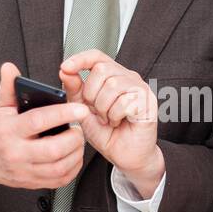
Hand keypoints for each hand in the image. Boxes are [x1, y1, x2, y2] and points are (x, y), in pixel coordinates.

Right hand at [0, 62, 90, 192]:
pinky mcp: (32, 183)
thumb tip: (9, 67)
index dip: (63, 114)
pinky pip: (60, 179)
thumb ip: (8, 87)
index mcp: (9, 130)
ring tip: (77, 140)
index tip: (80, 108)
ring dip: (76, 153)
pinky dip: (73, 168)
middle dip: (73, 137)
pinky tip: (73, 155)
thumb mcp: (0, 106)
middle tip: (79, 127)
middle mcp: (16, 153)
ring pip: (59, 167)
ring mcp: (24, 171)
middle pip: (53, 149)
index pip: (38, 121)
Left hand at [58, 50, 163, 197]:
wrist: (125, 156)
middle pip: (101, 70)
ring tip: (107, 119)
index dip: (80, 59)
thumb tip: (65, 70)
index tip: (65, 67)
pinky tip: (118, 122)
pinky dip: (115, 116)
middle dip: (91, 94)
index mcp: (113, 76)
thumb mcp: (83, 110)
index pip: (96, 56)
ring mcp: (140, 88)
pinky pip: (124, 102)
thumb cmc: (108, 134)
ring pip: (112, 86)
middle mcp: (128, 78)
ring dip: (103, 108)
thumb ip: (75, 89)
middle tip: (96, 111)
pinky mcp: (147, 101)